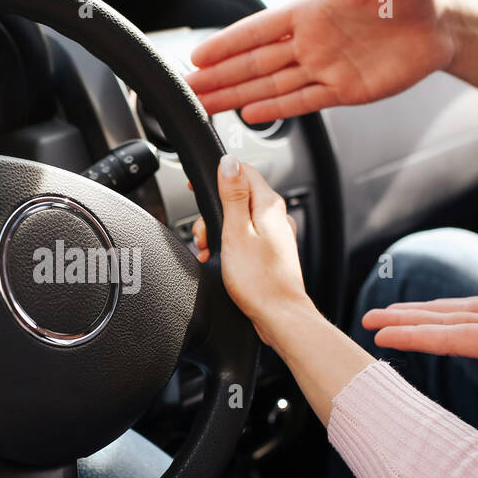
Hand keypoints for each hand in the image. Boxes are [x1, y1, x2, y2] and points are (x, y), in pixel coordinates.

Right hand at [184, 0, 456, 121]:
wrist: (442, 22)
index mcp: (310, 12)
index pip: (258, 30)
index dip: (227, 44)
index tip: (197, 56)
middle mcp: (310, 43)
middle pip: (254, 63)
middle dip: (219, 76)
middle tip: (187, 88)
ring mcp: (324, 69)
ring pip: (270, 86)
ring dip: (237, 95)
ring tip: (206, 105)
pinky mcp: (343, 91)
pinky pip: (302, 102)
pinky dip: (276, 110)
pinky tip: (249, 115)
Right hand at [192, 155, 313, 347]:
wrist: (279, 314)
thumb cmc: (259, 280)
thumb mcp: (236, 231)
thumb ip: (232, 195)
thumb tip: (229, 163)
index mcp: (268, 205)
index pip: (243, 170)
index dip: (218, 174)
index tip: (198, 187)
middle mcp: (277, 216)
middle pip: (239, 196)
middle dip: (214, 212)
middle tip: (204, 235)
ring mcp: (277, 234)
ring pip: (241, 218)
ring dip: (220, 230)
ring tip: (211, 251)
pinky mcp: (273, 251)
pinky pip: (247, 236)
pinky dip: (231, 243)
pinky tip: (223, 259)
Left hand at [361, 279, 477, 372]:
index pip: (454, 339)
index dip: (417, 336)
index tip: (381, 333)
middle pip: (446, 329)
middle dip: (406, 326)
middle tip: (366, 321)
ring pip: (458, 317)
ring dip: (422, 316)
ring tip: (387, 314)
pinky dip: (452, 307)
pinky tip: (436, 308)